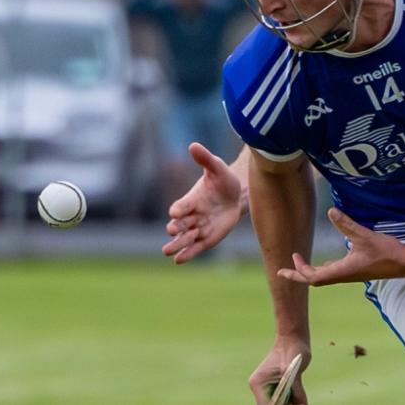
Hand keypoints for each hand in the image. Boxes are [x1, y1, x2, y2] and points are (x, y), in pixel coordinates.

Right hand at [162, 142, 243, 263]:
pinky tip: (179, 260)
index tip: (176, 211)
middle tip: (172, 231)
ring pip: (184, 239)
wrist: (236, 195)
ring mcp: (198, 228)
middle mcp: (191, 216)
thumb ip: (205, 159)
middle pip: (179, 225)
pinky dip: (187, 254)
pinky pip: (195, 248)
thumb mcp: (217, 168)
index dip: (178, 209)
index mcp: (191, 200)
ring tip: (168, 252)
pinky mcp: (206, 239)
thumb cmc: (223, 180)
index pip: (181, 206)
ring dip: (177, 245)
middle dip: (175, 229)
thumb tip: (193, 145)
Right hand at [249, 340, 309, 404]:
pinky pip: (285, 398)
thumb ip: (296, 390)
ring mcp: (269, 387)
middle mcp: (261, 387)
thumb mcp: (294, 372)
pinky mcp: (278, 385)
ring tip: (301, 403)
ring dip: (291, 404)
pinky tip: (301, 401)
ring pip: (280, 404)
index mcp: (258, 384)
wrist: (294, 338)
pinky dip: (294, 401)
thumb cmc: (293, 350)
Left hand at [277, 208, 404, 285]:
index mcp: (342, 271)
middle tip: (284, 269)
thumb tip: (330, 211)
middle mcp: (344, 275)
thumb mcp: (364, 235)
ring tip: (301, 264)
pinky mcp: (357, 270)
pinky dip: (325, 268)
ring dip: (311, 272)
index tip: (287, 264)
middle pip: (315, 279)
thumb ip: (346, 224)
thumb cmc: (386, 251)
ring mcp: (351, 274)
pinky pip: (335, 272)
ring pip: (325, 277)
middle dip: (299, 274)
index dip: (297, 271)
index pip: (312, 276)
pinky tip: (328, 262)